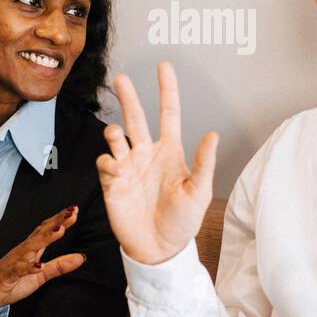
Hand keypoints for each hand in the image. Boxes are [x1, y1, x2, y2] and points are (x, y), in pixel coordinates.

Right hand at [0, 205, 85, 313]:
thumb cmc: (11, 282)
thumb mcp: (40, 275)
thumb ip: (59, 266)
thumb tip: (81, 257)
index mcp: (31, 250)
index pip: (46, 230)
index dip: (60, 220)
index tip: (74, 211)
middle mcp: (23, 251)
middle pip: (41, 233)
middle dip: (56, 222)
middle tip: (71, 212)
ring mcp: (14, 262)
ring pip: (30, 248)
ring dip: (45, 238)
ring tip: (59, 230)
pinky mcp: (7, 276)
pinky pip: (18, 270)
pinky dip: (29, 267)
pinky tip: (39, 265)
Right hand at [96, 60, 219, 265]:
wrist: (159, 249)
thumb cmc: (182, 222)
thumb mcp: (199, 192)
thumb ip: (204, 163)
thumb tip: (213, 134)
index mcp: (170, 152)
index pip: (168, 113)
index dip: (166, 90)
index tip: (164, 66)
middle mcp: (147, 154)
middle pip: (135, 117)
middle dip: (128, 96)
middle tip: (120, 77)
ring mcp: (128, 167)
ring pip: (115, 136)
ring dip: (113, 131)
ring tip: (116, 135)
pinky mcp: (112, 183)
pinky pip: (104, 162)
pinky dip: (107, 161)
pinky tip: (115, 170)